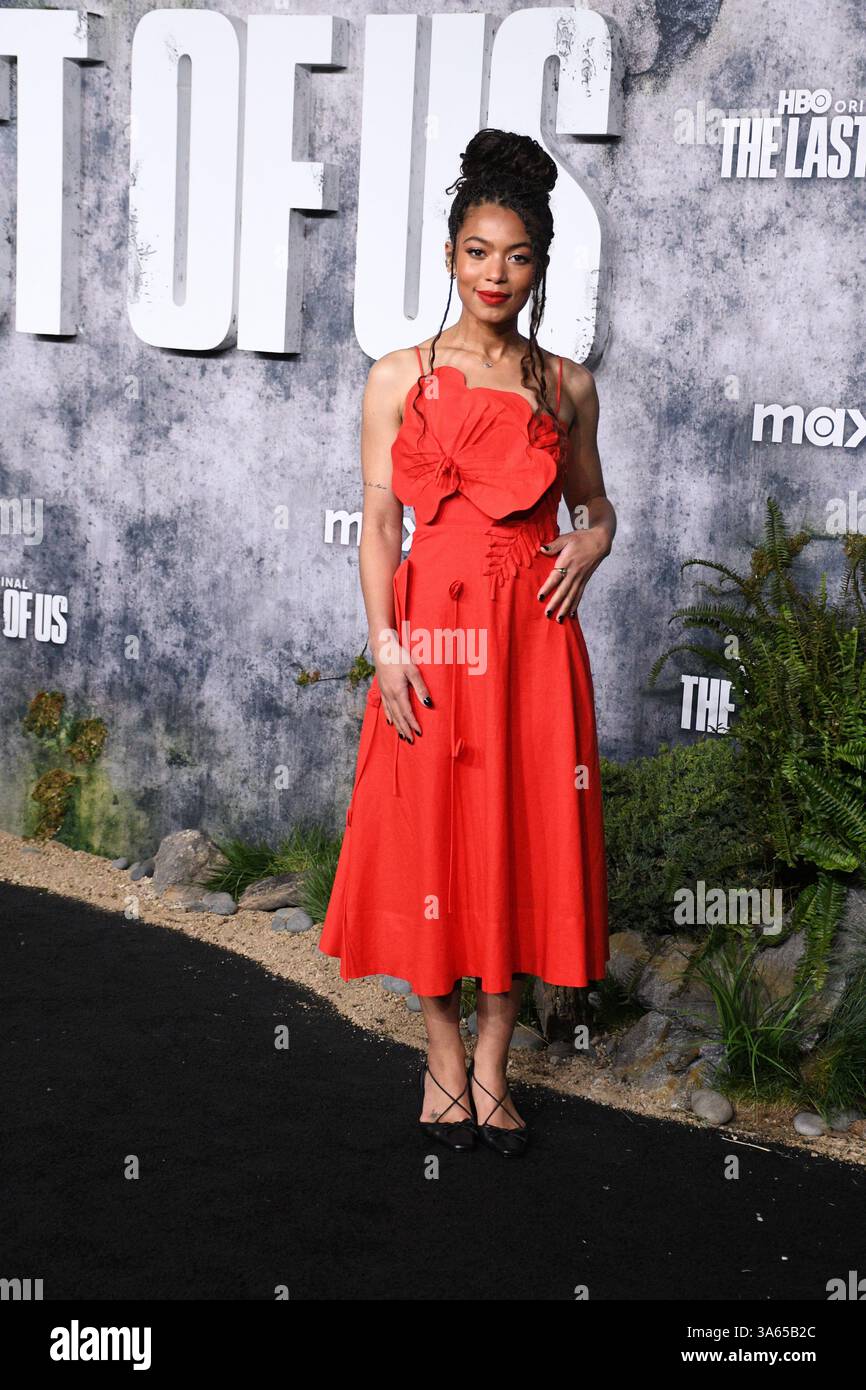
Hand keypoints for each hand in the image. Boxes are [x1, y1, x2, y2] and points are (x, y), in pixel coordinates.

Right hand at [371, 627, 431, 742]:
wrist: (382, 647)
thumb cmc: (399, 657)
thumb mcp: (413, 670)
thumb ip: (420, 688)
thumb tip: (427, 703)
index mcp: (398, 692)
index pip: (407, 712)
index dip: (413, 724)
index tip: (419, 732)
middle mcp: (389, 695)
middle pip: (398, 716)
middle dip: (405, 729)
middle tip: (410, 741)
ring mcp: (384, 692)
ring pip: (391, 714)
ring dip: (397, 726)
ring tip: (402, 736)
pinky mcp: (382, 688)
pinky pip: (385, 707)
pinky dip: (389, 716)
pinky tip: (390, 721)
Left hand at [537, 528, 609, 620]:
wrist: (600, 541)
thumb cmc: (581, 538)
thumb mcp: (566, 538)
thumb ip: (554, 545)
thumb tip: (542, 548)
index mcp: (568, 562)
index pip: (556, 577)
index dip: (548, 587)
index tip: (540, 597)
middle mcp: (574, 573)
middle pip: (564, 590)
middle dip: (555, 603)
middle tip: (547, 613)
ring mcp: (581, 578)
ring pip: (572, 596)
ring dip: (565, 608)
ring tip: (559, 620)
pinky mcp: (585, 581)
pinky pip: (579, 595)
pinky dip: (574, 606)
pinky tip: (571, 615)